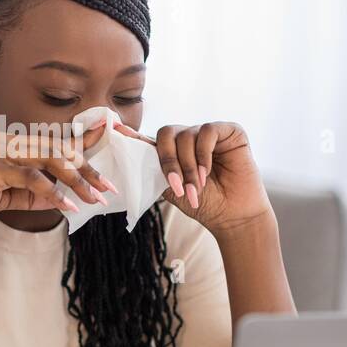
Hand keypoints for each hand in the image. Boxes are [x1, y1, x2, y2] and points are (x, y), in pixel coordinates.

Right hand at [0, 121, 114, 223]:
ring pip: (51, 160)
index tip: (107, 156)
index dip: (83, 146)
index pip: (54, 143)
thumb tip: (61, 200)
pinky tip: (68, 207)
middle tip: (109, 189)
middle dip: (88, 170)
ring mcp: (2, 150)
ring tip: (95, 199)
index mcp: (13, 143)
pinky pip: (32, 178)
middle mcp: (10, 140)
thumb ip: (32, 195)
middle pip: (59, 150)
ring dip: (77, 181)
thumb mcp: (4, 196)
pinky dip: (53, 192)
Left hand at [115, 120, 272, 235]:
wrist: (233, 216)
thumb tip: (126, 155)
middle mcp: (189, 137)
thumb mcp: (172, 189)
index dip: (132, 134)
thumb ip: (153, 170)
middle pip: (166, 133)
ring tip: (197, 187)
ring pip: (186, 136)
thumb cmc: (204, 203)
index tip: (114, 130)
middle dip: (167, 160)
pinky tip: (207, 173)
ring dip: (189, 166)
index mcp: (174, 150)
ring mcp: (208, 133)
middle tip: (175, 185)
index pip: (151, 137)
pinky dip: (203, 154)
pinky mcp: (229, 131)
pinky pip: (207, 132)